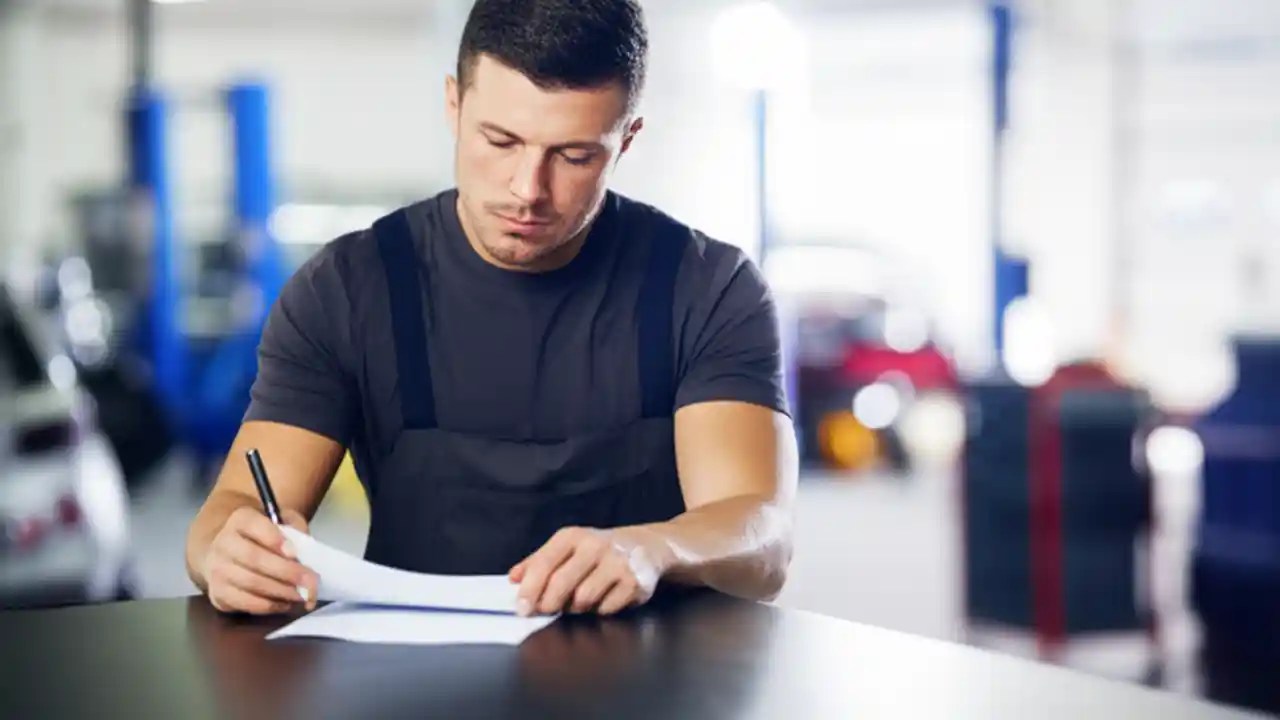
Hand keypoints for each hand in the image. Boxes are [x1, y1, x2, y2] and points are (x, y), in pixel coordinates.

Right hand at [202, 506, 317, 614]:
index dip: (273, 539)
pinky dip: (269, 606)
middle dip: (286, 572)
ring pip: (250, 583)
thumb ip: (295, 530)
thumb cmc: (264, 538)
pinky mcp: (217, 593)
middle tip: (310, 581)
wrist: (229, 554)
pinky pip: (244, 602)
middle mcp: (223, 543)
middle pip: (254, 558)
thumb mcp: (282, 522)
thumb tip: (305, 553)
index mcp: (240, 520)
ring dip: (281, 591)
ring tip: (302, 595)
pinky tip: (286, 603)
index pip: (253, 525)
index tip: (293, 553)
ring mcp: (216, 570)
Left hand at [510, 525, 672, 616]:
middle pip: (561, 584)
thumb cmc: (598, 550)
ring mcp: (617, 564)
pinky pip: (606, 609)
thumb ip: (539, 562)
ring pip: (583, 599)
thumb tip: (513, 578)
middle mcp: (595, 546)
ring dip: (576, 607)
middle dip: (549, 603)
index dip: (529, 589)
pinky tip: (604, 598)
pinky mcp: (635, 583)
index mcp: (573, 537)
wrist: (647, 546)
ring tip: (580, 600)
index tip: (520, 608)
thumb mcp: (568, 548)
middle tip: (546, 610)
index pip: (544, 563)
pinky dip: (600, 610)